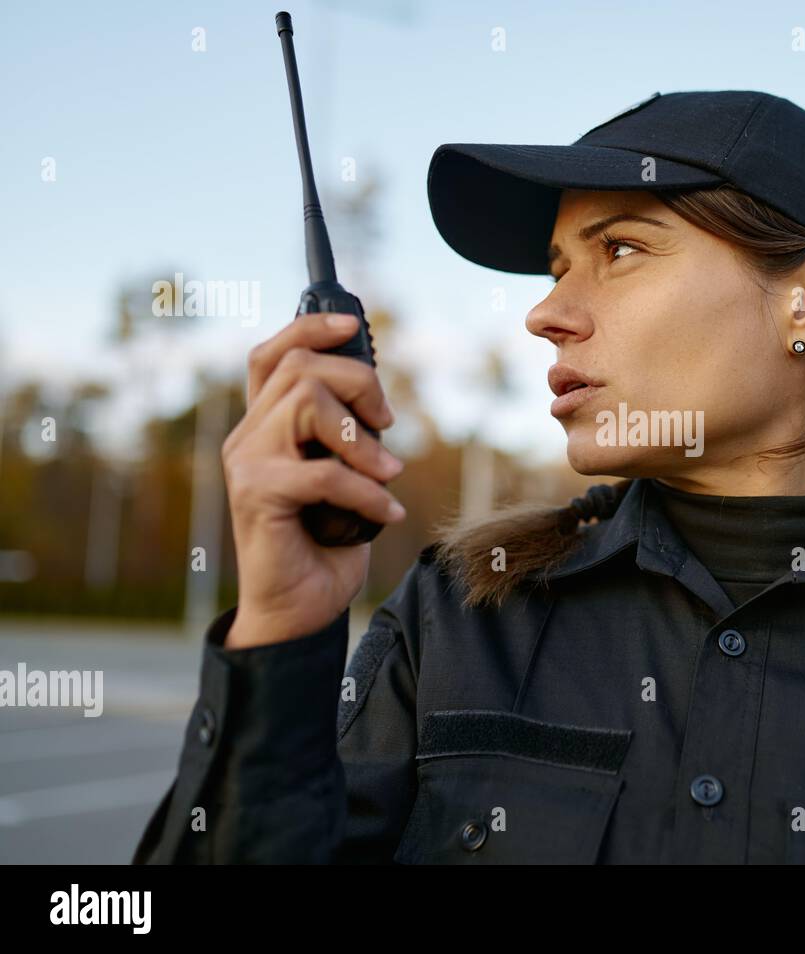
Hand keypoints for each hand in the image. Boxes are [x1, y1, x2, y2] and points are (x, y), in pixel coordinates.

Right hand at [221, 311, 404, 648]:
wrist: (297, 609)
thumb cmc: (324, 544)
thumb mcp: (341, 477)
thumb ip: (345, 437)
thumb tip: (377, 400)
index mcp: (264, 426)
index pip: (272, 354)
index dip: (310, 328)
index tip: (354, 326)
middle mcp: (247, 436)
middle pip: (301, 367)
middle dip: (360, 383)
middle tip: (387, 426)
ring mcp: (247, 463)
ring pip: (308, 402)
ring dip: (362, 436)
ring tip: (386, 472)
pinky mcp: (259, 495)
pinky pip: (326, 471)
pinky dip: (369, 492)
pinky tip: (389, 513)